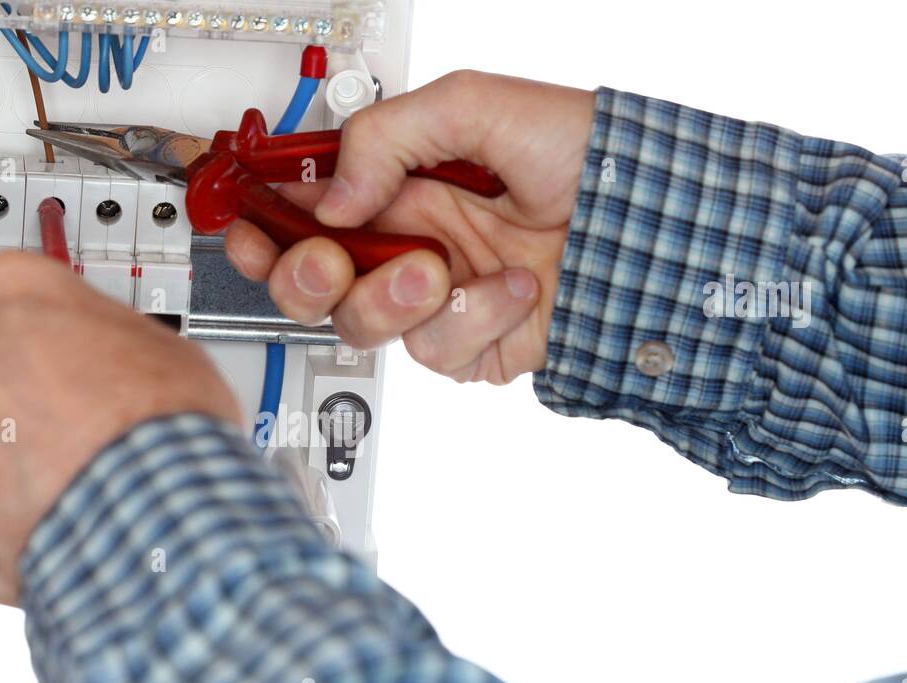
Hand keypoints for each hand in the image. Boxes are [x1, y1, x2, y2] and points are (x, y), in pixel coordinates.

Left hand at [0, 252, 240, 604]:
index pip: (10, 297)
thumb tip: (114, 363)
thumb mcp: (166, 349)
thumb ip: (108, 344)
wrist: (148, 518)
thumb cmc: (161, 434)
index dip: (43, 343)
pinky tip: (29, 530)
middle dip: (4, 401)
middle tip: (57, 436)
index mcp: (14, 290)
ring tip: (51, 494)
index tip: (58, 368)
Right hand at [226, 71, 594, 383]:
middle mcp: (412, 242)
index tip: (245, 225)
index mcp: (402, 184)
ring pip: (364, 323)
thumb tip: (333, 196)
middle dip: (305, 275)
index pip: (309, 208)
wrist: (661, 232)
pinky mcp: (473, 346)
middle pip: (314, 280)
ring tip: (444, 268)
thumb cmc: (594, 159)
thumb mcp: (481, 108)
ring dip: (397, 297)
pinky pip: (437, 352)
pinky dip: (474, 320)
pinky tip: (512, 289)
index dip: (266, 221)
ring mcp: (441, 298)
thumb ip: (390, 136)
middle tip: (329, 260)